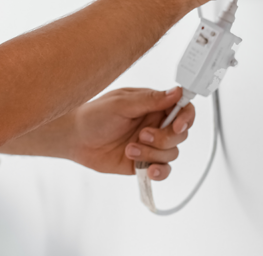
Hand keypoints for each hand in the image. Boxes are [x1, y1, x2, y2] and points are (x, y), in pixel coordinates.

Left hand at [65, 87, 194, 180]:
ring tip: (130, 149)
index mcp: (152, 105)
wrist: (75, 139)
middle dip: (164, 138)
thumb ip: (150, 100)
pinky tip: (149, 170)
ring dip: (152, 153)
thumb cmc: (93, 116)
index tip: (177, 125)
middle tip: (142, 135)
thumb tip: (176, 91)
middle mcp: (155, 124)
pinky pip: (164, 169)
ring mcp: (150, 144)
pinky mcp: (144, 162)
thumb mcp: (121, 103)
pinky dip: (160, 171)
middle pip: (180, 134)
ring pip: (172, 153)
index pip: (182, 108)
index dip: (186, 117)